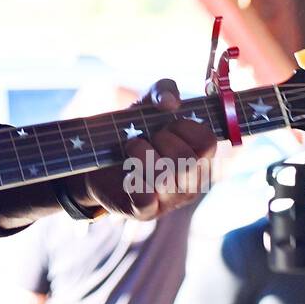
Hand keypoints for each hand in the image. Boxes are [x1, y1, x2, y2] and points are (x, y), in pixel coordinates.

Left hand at [69, 78, 215, 220]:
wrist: (97, 156)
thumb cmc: (132, 130)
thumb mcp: (147, 105)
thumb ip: (163, 91)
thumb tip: (170, 103)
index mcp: (199, 156)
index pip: (207, 142)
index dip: (184, 127)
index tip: (166, 124)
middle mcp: (191, 181)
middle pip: (187, 160)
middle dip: (161, 140)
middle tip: (145, 137)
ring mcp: (171, 200)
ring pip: (165, 177)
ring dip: (142, 154)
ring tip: (132, 147)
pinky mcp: (147, 211)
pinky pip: (146, 197)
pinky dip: (133, 177)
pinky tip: (127, 170)